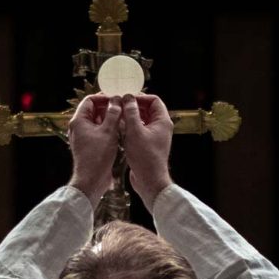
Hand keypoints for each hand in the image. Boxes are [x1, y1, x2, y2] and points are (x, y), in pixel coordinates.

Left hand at [66, 94, 123, 204]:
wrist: (91, 180)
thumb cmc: (97, 157)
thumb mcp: (108, 131)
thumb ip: (113, 114)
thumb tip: (116, 101)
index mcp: (79, 120)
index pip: (90, 100)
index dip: (104, 98)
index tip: (117, 101)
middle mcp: (79, 127)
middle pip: (94, 110)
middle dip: (109, 109)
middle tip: (123, 110)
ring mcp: (84, 137)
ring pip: (98, 122)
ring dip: (111, 120)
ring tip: (124, 121)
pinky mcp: (90, 146)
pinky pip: (99, 132)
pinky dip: (109, 130)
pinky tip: (121, 133)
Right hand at [122, 94, 172, 209]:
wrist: (149, 181)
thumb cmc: (145, 157)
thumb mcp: (135, 131)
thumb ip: (131, 113)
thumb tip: (127, 98)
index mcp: (162, 121)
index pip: (153, 100)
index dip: (140, 97)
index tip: (126, 99)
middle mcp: (160, 127)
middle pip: (147, 109)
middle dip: (132, 107)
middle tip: (119, 107)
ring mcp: (154, 136)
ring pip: (141, 120)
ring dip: (129, 118)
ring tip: (116, 118)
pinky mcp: (147, 145)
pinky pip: (138, 131)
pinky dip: (129, 129)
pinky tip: (118, 130)